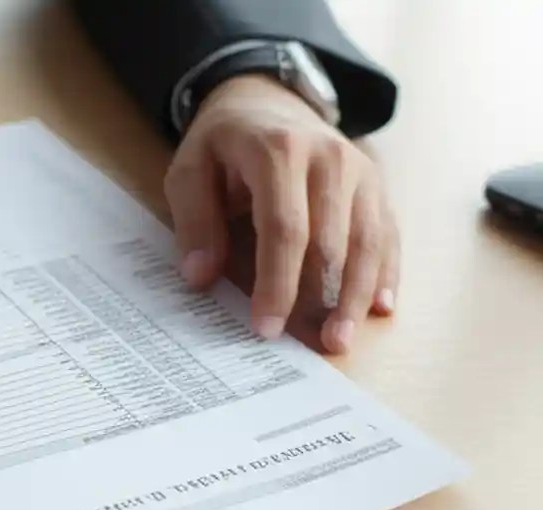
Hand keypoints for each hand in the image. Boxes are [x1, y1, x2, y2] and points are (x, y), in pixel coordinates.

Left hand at [164, 75, 398, 353]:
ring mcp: (360, 169)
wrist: (265, 98)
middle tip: (318, 345)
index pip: (284, 228)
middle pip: (333, 239)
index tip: (266, 326)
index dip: (277, 282)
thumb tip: (200, 276)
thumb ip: (193, 221)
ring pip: (369, 240)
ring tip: (342, 338)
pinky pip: (387, 232)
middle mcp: (329, 158)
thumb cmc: (223, 143)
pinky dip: (385, 272)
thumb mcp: (189, 170)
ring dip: (358, 294)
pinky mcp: (375, 183)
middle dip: (325, 298)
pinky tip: (380, 307)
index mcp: (278, 151)